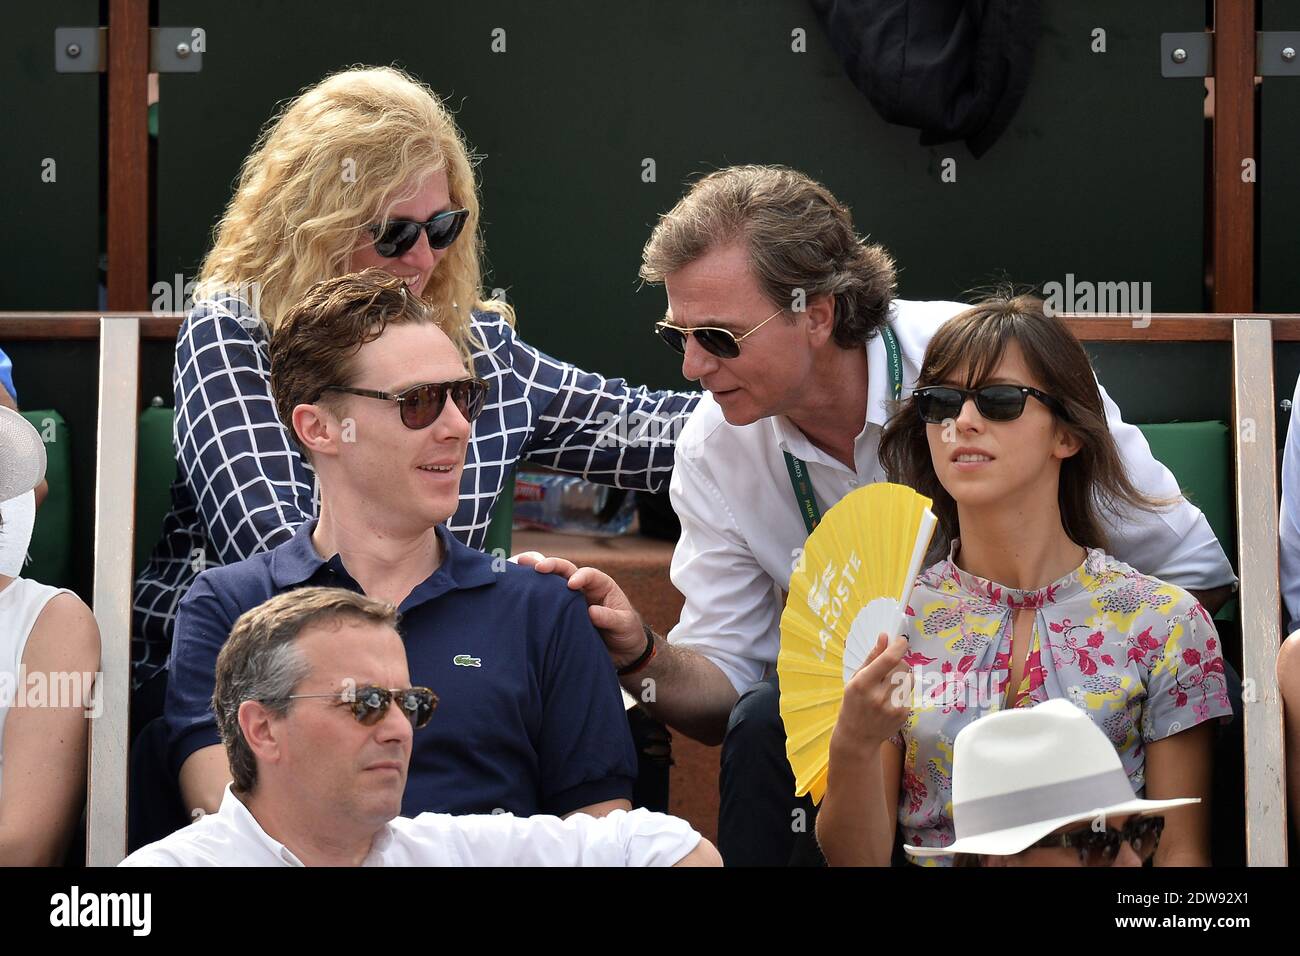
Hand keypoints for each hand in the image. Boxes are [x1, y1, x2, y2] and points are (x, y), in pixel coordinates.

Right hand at [511, 552, 647, 666]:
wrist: (622, 651)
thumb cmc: (626, 633)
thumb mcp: (623, 624)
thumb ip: (609, 618)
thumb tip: (591, 612)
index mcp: (601, 586)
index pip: (589, 575)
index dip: (580, 577)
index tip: (571, 585)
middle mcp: (583, 588)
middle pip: (566, 571)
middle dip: (552, 565)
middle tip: (536, 565)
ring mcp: (570, 600)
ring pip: (553, 582)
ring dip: (537, 573)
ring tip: (520, 565)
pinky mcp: (560, 613)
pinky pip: (547, 600)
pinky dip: (535, 593)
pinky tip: (519, 588)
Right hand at [830, 633, 911, 753]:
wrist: (857, 736)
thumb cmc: (854, 703)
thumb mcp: (856, 679)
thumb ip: (872, 657)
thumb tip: (884, 636)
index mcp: (863, 683)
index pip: (888, 660)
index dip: (898, 647)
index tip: (902, 640)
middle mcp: (879, 695)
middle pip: (903, 667)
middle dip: (899, 663)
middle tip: (889, 669)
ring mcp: (893, 707)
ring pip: (909, 679)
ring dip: (902, 678)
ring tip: (888, 687)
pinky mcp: (903, 714)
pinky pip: (909, 693)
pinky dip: (902, 692)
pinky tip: (890, 701)